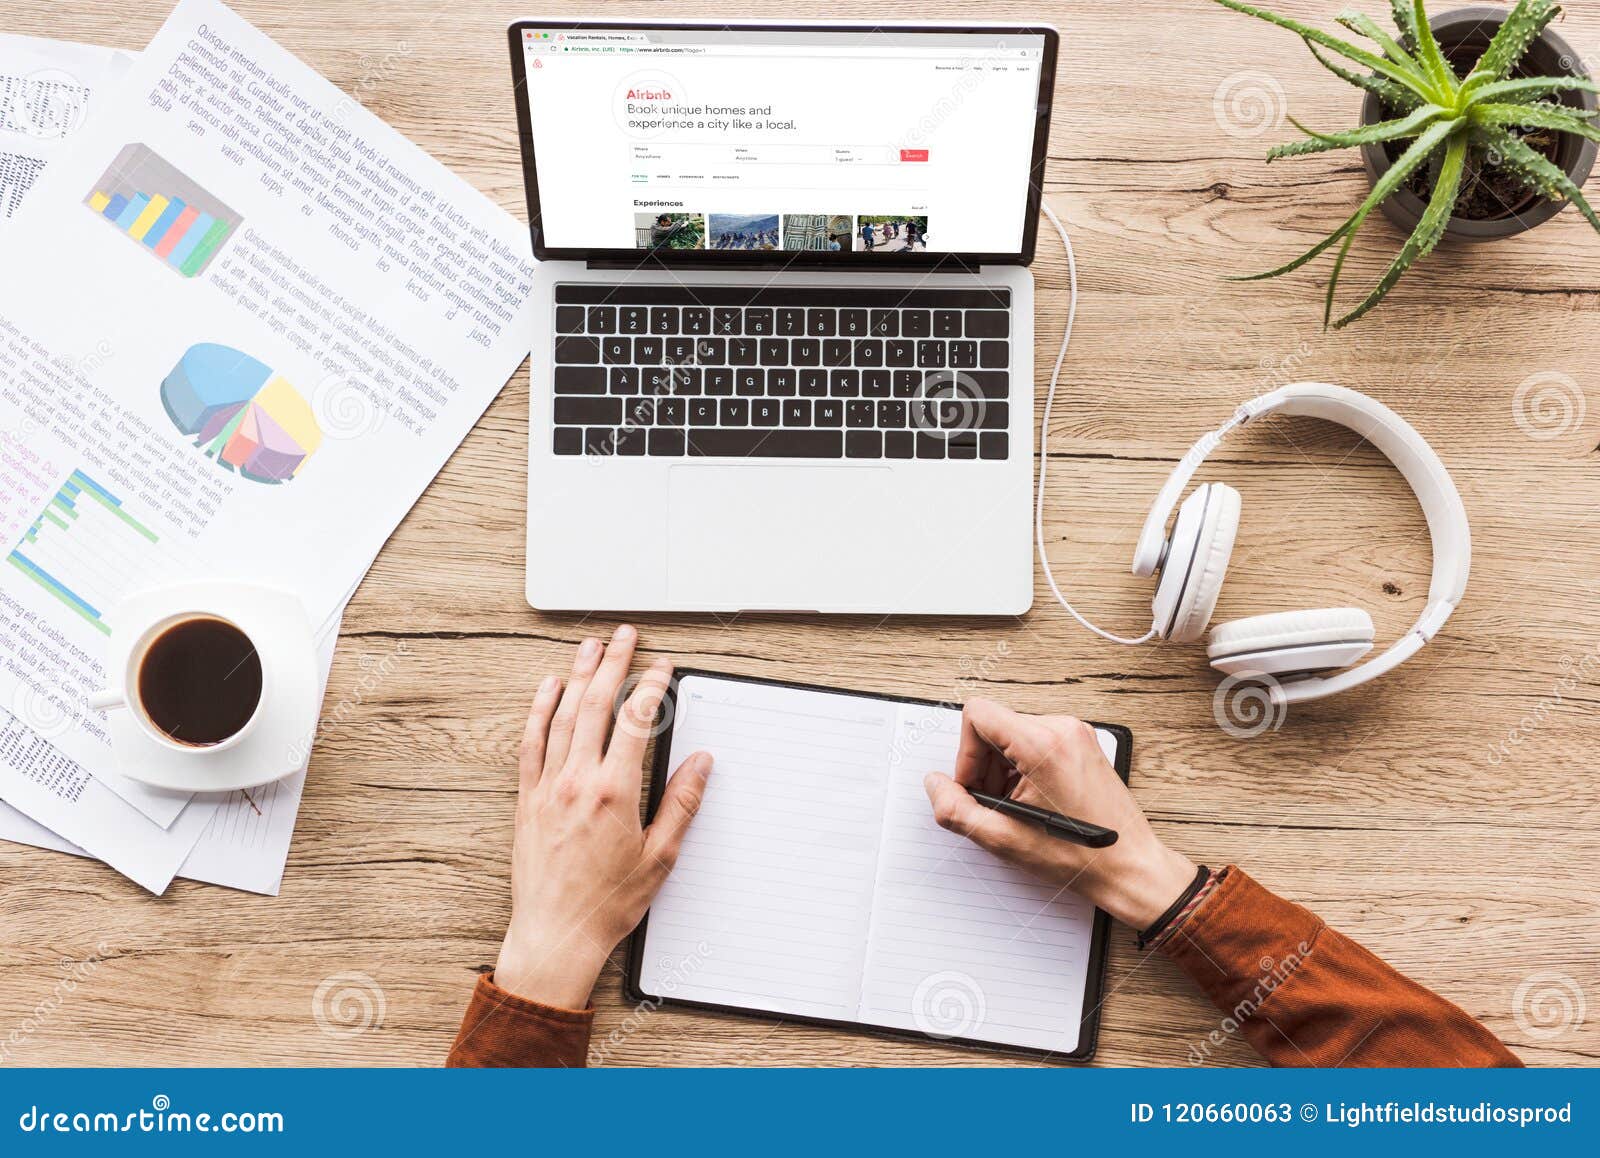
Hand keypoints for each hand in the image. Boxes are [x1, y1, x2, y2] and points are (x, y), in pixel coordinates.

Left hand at [493, 625, 711, 1007]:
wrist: (556, 933)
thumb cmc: (607, 903)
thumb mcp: (660, 857)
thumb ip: (682, 804)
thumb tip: (700, 764)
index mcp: (614, 792)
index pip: (635, 721)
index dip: (651, 687)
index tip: (662, 668)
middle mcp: (577, 781)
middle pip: (597, 705)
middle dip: (613, 664)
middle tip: (625, 636)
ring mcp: (547, 787)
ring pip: (563, 715)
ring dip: (577, 676)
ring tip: (590, 647)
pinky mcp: (527, 799)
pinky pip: (531, 743)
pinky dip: (539, 711)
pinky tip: (547, 689)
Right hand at [923, 698, 1194, 930]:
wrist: (1129, 866)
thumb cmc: (1080, 856)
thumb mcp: (1002, 838)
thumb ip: (956, 809)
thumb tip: (935, 785)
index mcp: (1042, 744)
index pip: (978, 714)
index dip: (965, 753)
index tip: (973, 785)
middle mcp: (1062, 729)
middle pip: (995, 726)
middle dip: (984, 766)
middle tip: (993, 805)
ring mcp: (1076, 734)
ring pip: (1013, 735)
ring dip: (1003, 770)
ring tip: (1015, 808)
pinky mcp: (1083, 744)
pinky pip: (1036, 742)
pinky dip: (1023, 769)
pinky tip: (1032, 802)